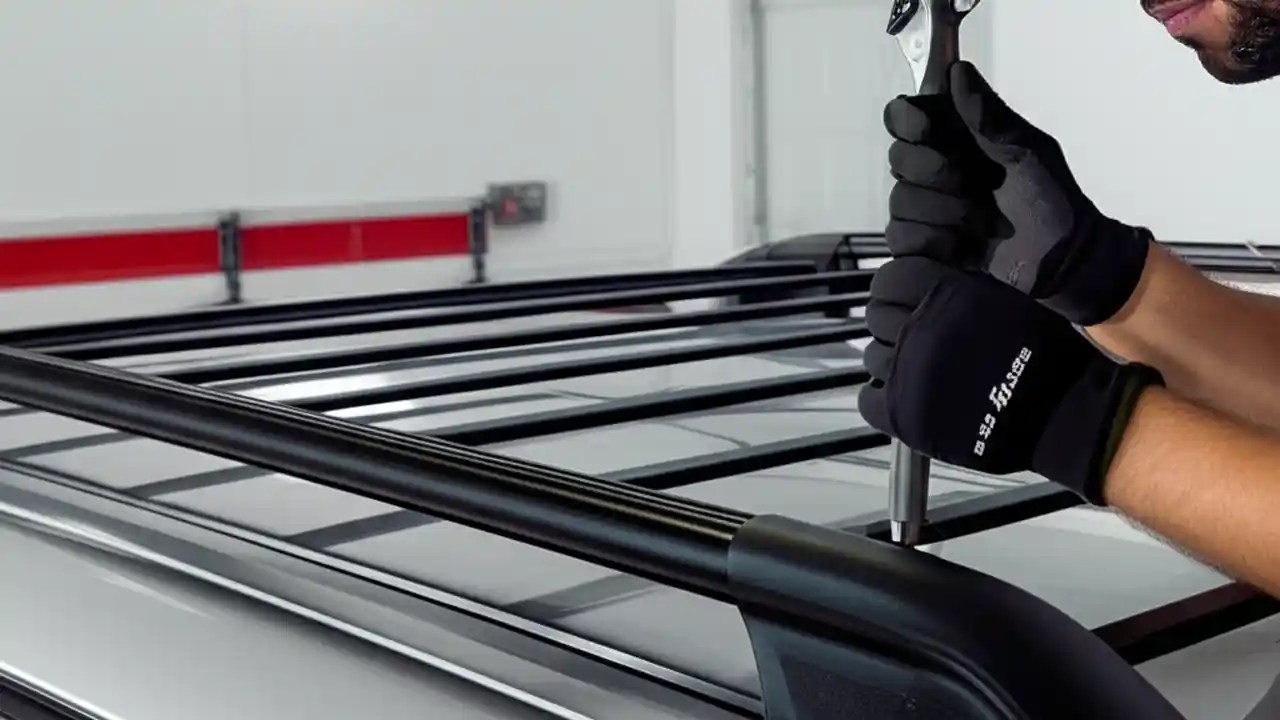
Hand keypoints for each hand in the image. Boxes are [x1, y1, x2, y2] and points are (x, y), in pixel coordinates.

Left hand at [857, 256, 1162, 503]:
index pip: (893, 277)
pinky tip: (907, 400)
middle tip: (917, 337)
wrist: (1058, 412)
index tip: (911, 298)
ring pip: (874, 357)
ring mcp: (905, 370)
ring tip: (920, 371)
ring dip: (893, 361)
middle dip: (894, 323)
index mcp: (943, 291)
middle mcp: (917, 326)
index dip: (899, 287)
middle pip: (877, 316)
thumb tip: (936, 283)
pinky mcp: (901, 413)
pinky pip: (869, 401)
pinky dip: (883, 401)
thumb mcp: (1007, 299)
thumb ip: (966, 289)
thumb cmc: (1043, 352)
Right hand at [884, 61, 1151, 326]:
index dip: (906, 120)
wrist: (1064, 259)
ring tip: (984, 223)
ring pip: (900, 201)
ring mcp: (925, 207)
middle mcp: (933, 168)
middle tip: (978, 184)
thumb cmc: (1052, 200)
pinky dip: (936, 242)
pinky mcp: (924, 245)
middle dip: (936, 173)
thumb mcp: (1028, 151)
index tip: (926, 128)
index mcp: (955, 138)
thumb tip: (959, 70)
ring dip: (945, 213)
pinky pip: (903, 237)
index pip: (903, 116)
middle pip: (898, 158)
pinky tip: (966, 247)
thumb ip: (989, 115)